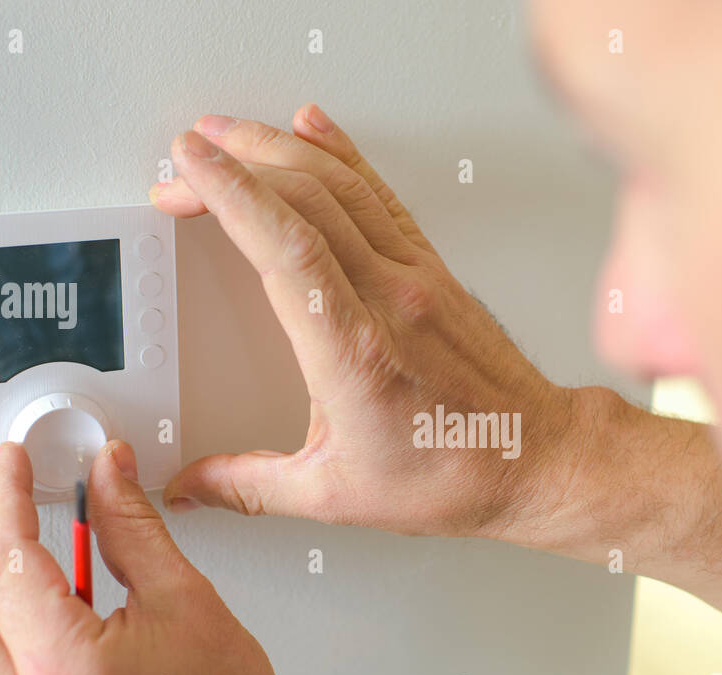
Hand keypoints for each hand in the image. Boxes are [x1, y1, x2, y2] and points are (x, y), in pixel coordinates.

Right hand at [152, 105, 581, 538]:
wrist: (534, 456)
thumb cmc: (455, 472)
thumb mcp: (335, 496)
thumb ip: (251, 488)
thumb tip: (193, 486)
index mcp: (354, 351)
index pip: (287, 247)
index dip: (233, 194)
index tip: (190, 166)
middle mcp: (390, 299)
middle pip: (307, 198)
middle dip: (236, 163)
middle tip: (187, 157)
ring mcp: (416, 276)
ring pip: (343, 184)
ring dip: (279, 147)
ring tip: (231, 132)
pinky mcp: (433, 268)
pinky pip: (381, 195)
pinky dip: (341, 154)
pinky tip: (314, 131)